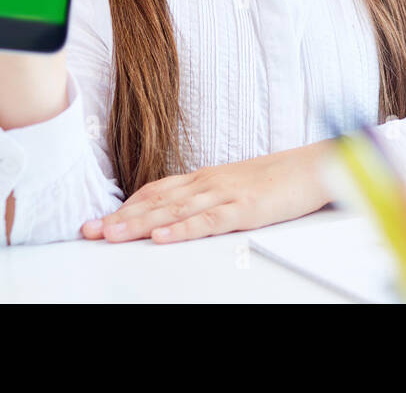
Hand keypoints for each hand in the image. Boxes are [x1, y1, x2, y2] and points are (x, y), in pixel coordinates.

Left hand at [82, 142, 332, 243]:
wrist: (316, 165)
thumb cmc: (279, 179)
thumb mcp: (237, 185)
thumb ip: (209, 197)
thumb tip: (181, 213)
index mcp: (206, 177)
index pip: (157, 190)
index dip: (126, 205)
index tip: (100, 219)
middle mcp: (209, 182)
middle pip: (157, 201)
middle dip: (121, 217)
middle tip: (89, 231)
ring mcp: (226, 194)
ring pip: (174, 210)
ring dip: (140, 224)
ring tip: (112, 235)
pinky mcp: (245, 209)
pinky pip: (208, 221)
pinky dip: (183, 230)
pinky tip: (162, 238)